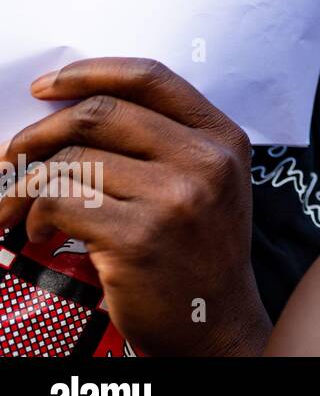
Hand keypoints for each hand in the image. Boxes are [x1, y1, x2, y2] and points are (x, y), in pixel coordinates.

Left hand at [0, 58, 269, 355]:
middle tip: (13, 157)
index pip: (151, 78)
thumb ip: (163, 141)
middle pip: (100, 114)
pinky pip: (60, 203)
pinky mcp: (139, 238)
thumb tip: (70, 110)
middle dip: (40, 133)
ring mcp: (176, 198)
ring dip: (29, 187)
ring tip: (25, 213)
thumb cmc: (198, 251)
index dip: (90, 72)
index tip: (46, 86)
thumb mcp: (207, 182)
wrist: (215, 323)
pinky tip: (41, 234)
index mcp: (222, 138)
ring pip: (72, 161)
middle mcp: (206, 161)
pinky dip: (35, 217)